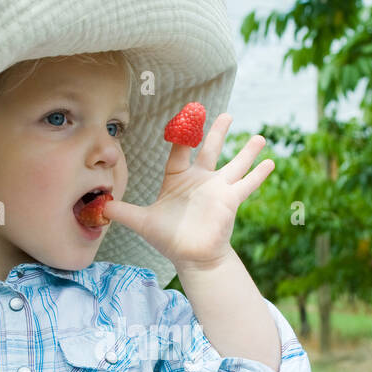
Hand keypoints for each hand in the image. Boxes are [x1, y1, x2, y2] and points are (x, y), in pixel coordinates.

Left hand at [102, 112, 274, 272]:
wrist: (192, 257)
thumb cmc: (169, 239)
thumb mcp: (142, 222)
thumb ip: (123, 212)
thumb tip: (100, 206)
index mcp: (178, 179)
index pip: (179, 151)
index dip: (181, 135)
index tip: (185, 120)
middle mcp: (200, 180)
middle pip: (210, 150)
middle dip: (216, 132)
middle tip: (224, 114)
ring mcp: (218, 189)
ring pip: (235, 164)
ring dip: (247, 151)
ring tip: (260, 137)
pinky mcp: (230, 200)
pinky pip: (246, 184)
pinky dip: (258, 174)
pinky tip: (270, 163)